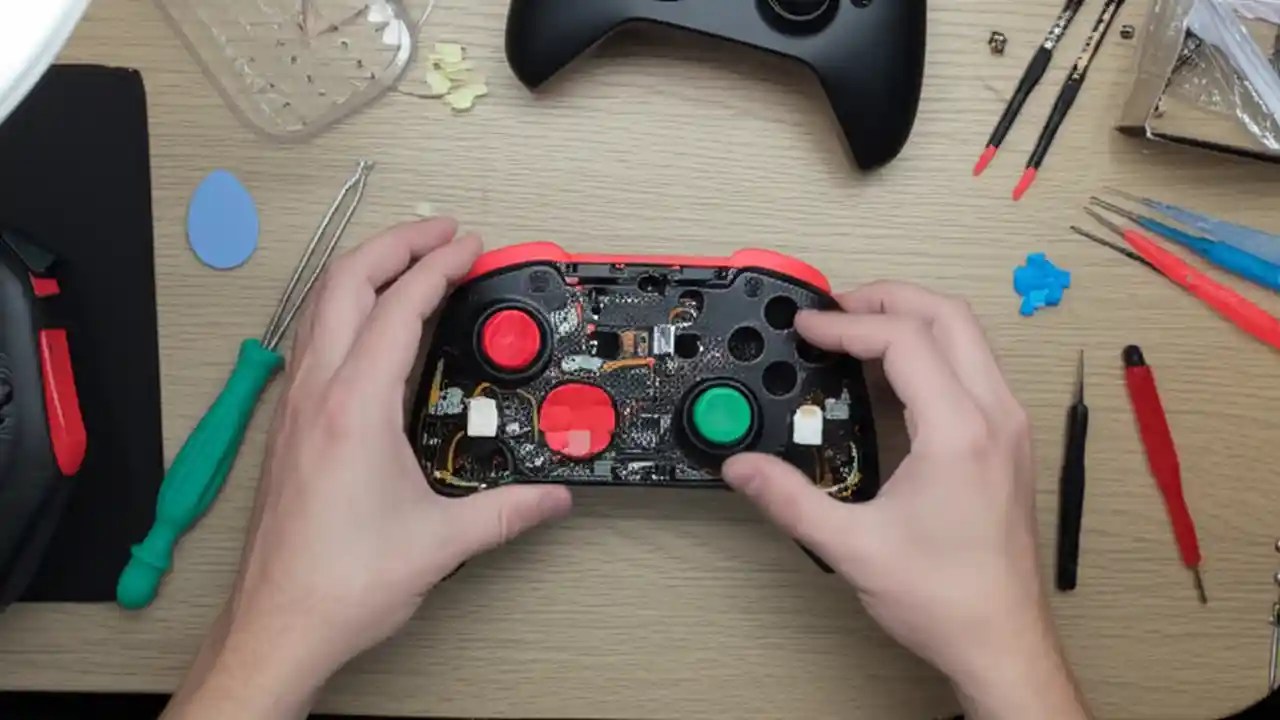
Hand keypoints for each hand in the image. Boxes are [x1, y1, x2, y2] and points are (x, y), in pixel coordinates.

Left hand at [163, 219, 572, 718]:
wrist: (277, 624)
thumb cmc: (338, 584)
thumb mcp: (442, 543)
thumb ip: (508, 512)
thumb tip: (552, 497)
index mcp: (353, 408)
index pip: (399, 308)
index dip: (439, 266)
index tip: (470, 246)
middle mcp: (316, 395)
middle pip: (345, 282)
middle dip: (395, 243)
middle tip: (441, 232)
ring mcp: (294, 407)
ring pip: (319, 305)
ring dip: (364, 269)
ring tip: (407, 259)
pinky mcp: (287, 426)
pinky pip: (312, 339)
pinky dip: (344, 307)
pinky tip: (368, 324)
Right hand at [722, 282, 1087, 719]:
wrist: (1001, 641)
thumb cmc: (946, 599)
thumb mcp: (853, 548)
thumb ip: (790, 499)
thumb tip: (742, 467)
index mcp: (960, 432)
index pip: (905, 339)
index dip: (848, 323)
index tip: (808, 328)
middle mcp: (995, 417)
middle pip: (947, 315)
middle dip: (886, 297)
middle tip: (833, 309)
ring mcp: (1009, 427)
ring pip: (968, 335)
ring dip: (913, 318)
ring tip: (857, 329)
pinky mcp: (1009, 441)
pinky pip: (975, 366)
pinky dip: (932, 348)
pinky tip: (893, 373)